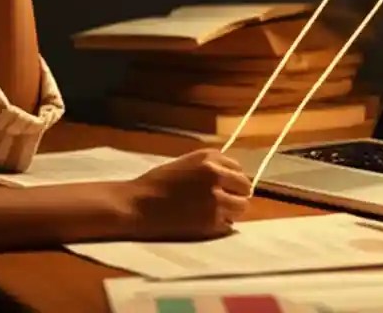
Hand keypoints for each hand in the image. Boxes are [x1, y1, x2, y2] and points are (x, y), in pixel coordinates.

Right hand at [119, 149, 252, 240]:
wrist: (138, 204)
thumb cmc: (156, 183)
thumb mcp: (185, 164)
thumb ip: (209, 168)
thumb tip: (230, 179)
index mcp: (209, 157)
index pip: (237, 168)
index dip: (231, 180)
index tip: (223, 187)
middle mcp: (216, 174)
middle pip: (244, 187)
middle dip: (235, 195)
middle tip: (221, 202)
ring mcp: (216, 198)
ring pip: (241, 207)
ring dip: (231, 211)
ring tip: (213, 213)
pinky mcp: (212, 220)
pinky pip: (229, 224)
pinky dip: (221, 225)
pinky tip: (205, 223)